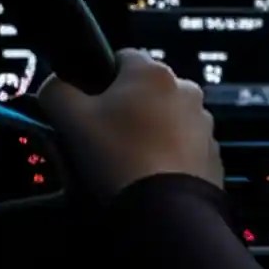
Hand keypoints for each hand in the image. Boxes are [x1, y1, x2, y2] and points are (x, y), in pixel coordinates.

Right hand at [38, 48, 220, 200]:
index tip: (88, 105)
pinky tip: (151, 174)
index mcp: (152, 71)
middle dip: (127, 106)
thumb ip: (55, 90)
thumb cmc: (116, 154)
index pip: (120, 57)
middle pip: (145, 89)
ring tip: (129, 159)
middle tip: (105, 135)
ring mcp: (204, 124)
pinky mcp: (214, 155)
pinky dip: (169, 154)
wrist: (165, 211)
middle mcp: (186, 89)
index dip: (99, 79)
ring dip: (151, 130)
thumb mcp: (70, 118)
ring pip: (167, 118)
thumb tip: (54, 84)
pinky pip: (184, 146)